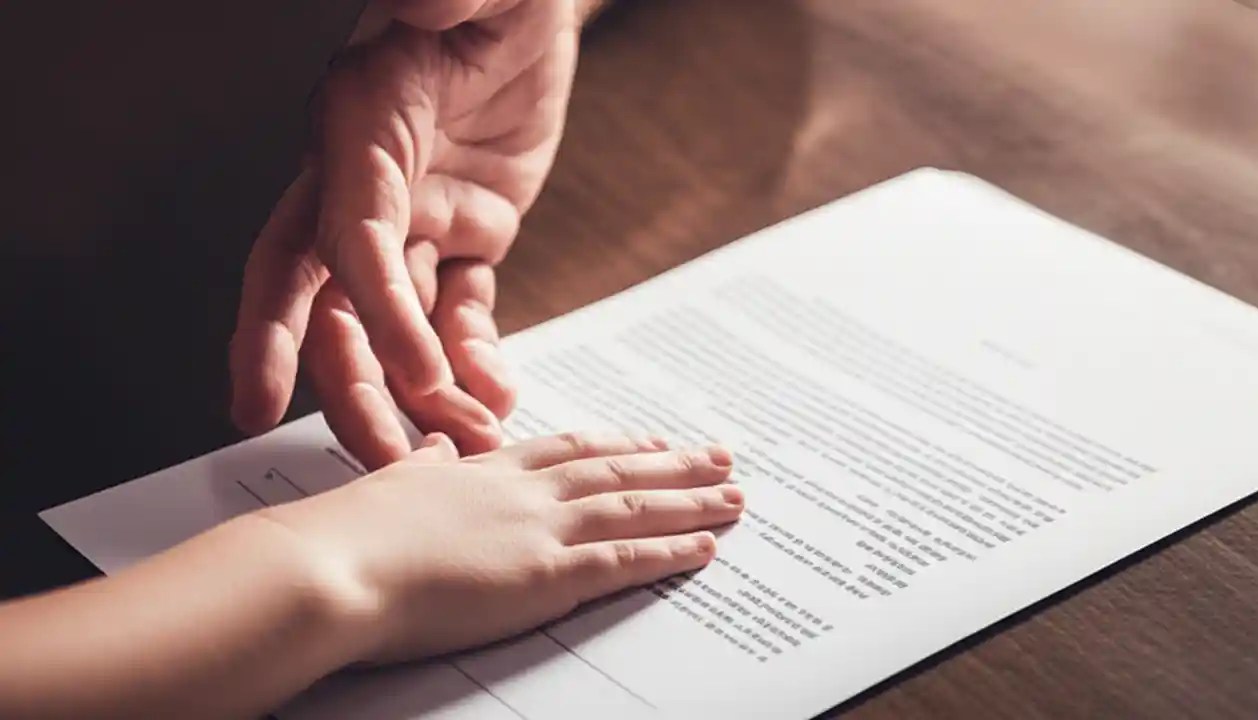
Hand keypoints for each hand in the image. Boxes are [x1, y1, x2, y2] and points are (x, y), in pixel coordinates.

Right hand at [229, 0, 579, 466]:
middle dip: (358, 388)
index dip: (367, 309)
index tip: (405, 374)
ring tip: (470, 451)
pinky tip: (497, 400)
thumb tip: (422, 4)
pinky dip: (475, 358)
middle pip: (340, 304)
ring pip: (397, 326)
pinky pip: (460, 308)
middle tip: (392, 463)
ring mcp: (414, 215)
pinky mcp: (462, 230)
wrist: (529, 6)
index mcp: (356, 124)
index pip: (344, 236)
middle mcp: (368, 181)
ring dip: (424, 395)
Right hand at [264, 432, 742, 662]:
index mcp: (485, 470)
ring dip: (691, 501)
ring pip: (634, 507)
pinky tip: (706, 546)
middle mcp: (524, 491)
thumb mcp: (390, 485)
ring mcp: (539, 529)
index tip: (652, 440)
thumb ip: (423, 468)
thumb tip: (435, 450)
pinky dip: (670, 551)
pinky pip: (625, 560)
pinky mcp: (546, 574)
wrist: (332, 566)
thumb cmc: (347, 533)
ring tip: (736, 495)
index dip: (618, 444)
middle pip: (617, 469)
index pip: (568, 449)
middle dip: (673, 463)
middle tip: (720, 456)